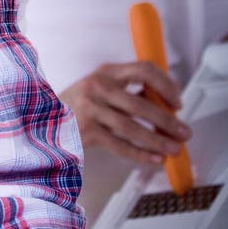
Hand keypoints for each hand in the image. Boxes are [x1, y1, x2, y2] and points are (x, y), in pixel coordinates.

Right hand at [59, 60, 191, 163]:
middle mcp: (98, 87)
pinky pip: (120, 145)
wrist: (43, 119)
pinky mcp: (86, 131)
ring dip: (157, 140)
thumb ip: (127, 91)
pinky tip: (155, 158)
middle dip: (168, 121)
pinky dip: (140, 154)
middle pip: (140, 104)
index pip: (143, 69)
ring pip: (132, 128)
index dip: (165, 84)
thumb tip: (164, 104)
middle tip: (184, 132)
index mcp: (106, 72)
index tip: (177, 101)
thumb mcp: (100, 88)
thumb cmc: (78, 104)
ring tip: (173, 148)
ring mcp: (90, 109)